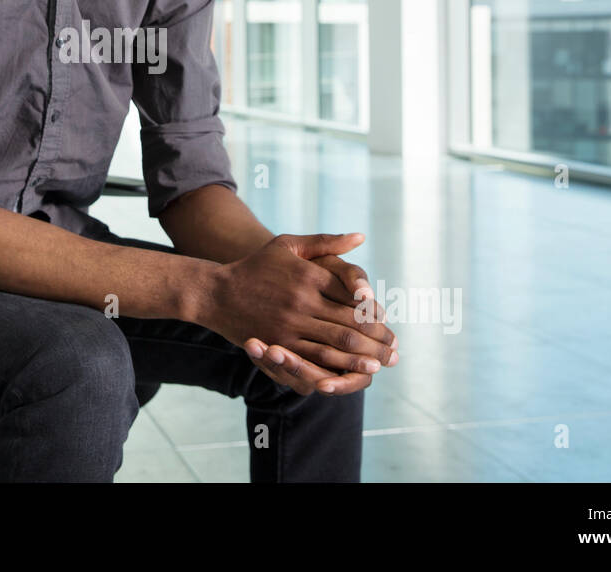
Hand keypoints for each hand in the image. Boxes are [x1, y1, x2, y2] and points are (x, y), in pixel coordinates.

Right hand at [203, 235, 396, 392]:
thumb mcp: (289, 245)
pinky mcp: (278, 343)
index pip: (353, 296)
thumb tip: (361, 237)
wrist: (216, 292)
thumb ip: (327, 242)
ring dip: (363, 357)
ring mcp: (289, 324)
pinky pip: (313, 359)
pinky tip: (350, 373)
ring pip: (336, 344)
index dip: (375, 312)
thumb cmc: (257, 266)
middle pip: (350, 323)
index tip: (388, 321)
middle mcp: (301, 300)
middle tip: (394, 350)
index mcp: (309, 274)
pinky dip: (336, 367)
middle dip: (377, 339)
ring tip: (381, 364)